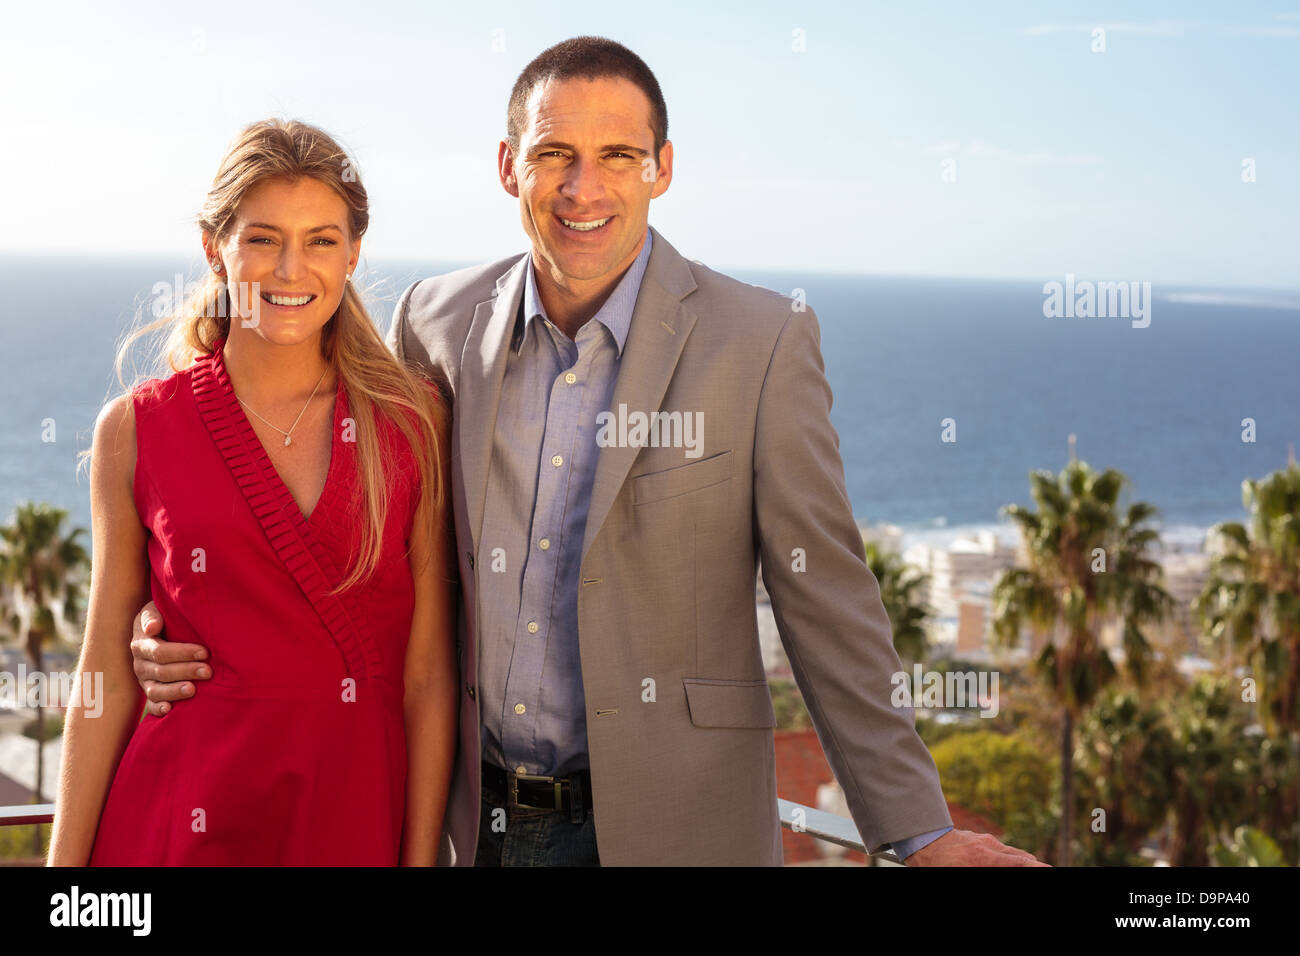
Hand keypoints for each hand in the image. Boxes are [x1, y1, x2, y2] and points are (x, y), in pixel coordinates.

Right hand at [130, 600, 210, 715]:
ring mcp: (144, 680)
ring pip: (155, 690)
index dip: (183, 652)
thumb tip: (151, 628)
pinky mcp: (150, 692)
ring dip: (174, 691)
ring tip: (193, 690)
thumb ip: (152, 615)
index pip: (160, 651)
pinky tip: (169, 709)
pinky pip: (150, 704)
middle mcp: (140, 664)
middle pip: (161, 671)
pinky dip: (158, 709)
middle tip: (208, 671)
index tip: (205, 652)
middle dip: (186, 671)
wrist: (161, 629)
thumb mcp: (156, 609)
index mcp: (142, 643)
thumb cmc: (164, 617)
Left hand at [903, 829, 1048, 865]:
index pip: (1021, 863)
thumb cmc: (939, 864)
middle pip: (1023, 858)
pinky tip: (1000, 864)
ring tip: (1026, 866)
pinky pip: (1001, 849)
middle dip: (1033, 866)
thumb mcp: (965, 872)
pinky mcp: (981, 838)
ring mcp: (985, 840)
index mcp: (985, 857)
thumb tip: (1013, 864)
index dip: (1039, 867)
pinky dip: (1007, 858)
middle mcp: (989, 845)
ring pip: (1013, 853)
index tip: (1049, 869)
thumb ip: (991, 869)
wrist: (922, 841)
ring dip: (1020, 863)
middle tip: (1041, 869)